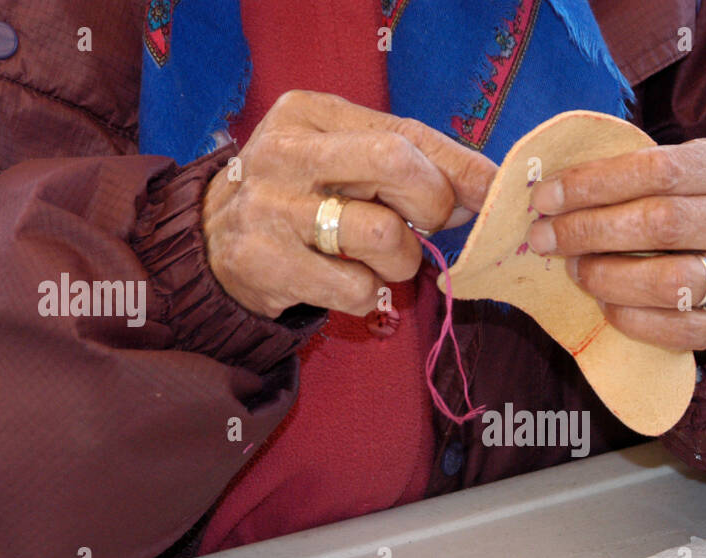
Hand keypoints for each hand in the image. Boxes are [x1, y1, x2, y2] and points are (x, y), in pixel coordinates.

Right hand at [202, 91, 496, 316]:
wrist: (211, 243)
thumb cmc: (299, 197)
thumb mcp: (343, 159)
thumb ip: (412, 162)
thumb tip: (488, 187)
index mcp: (311, 115)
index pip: (406, 134)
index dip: (460, 167)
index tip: (494, 192)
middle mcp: (287, 154)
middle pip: (397, 167)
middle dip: (432, 206)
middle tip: (421, 226)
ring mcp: (273, 210)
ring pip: (384, 236)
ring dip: (400, 262)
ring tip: (375, 260)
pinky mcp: (267, 264)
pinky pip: (355, 289)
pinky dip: (365, 294)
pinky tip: (343, 281)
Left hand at [526, 139, 705, 350]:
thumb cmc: (679, 207)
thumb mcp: (664, 176)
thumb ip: (619, 176)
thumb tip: (548, 194)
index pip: (659, 169)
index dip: (593, 183)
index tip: (545, 198)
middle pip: (662, 222)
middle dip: (590, 230)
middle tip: (544, 238)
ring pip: (670, 281)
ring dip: (608, 277)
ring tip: (576, 270)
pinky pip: (679, 329)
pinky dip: (631, 318)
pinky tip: (604, 305)